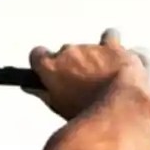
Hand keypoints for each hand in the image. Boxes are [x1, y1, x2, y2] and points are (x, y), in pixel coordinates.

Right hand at [25, 29, 146, 120]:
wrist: (118, 107)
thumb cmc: (86, 111)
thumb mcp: (58, 106)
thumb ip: (43, 92)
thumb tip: (30, 86)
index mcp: (52, 66)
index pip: (38, 54)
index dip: (43, 62)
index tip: (48, 70)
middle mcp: (70, 52)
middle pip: (66, 52)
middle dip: (73, 64)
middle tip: (81, 84)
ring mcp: (92, 48)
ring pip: (89, 45)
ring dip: (94, 55)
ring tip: (103, 73)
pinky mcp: (114, 47)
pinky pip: (112, 38)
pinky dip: (115, 48)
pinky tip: (120, 61)